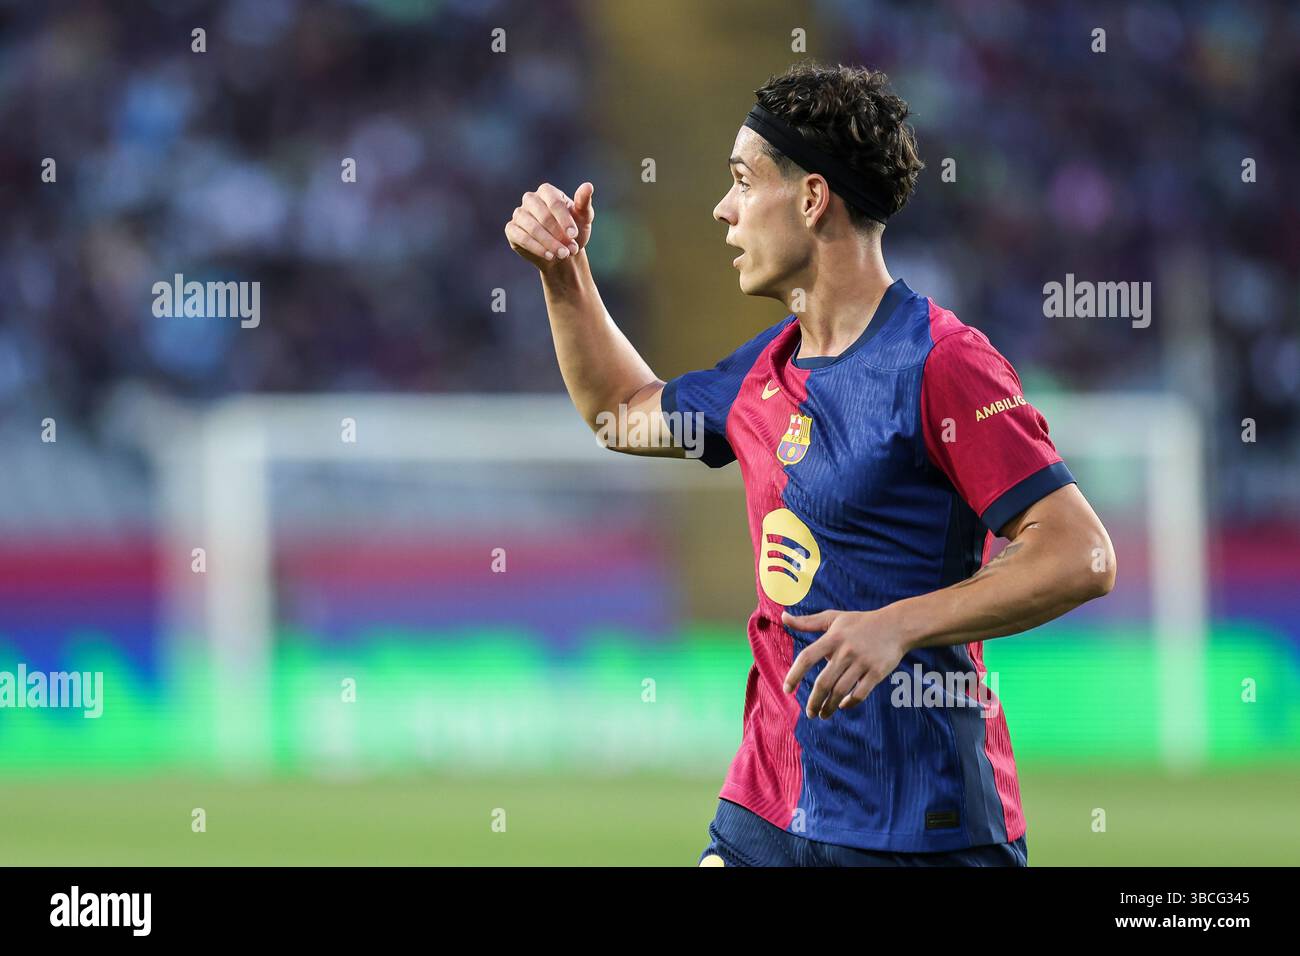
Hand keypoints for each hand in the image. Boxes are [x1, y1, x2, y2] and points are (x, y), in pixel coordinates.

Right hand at [504, 181, 594, 270]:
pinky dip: (537, 248)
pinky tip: (549, 256)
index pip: (554, 203)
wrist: (562, 252)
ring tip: (563, 255)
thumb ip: (584, 203)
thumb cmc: (573, 231)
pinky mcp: (512, 229)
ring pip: (532, 228)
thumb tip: (588, 186)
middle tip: (571, 249)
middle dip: (558, 235)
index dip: (565, 220)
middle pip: (543, 216)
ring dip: (549, 243)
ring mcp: (519, 214)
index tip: (574, 235)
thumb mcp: (583, 218)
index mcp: (547, 191)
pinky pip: (522, 238)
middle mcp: (530, 199)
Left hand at [781, 608, 909, 718]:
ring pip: (840, 691)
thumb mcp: (834, 618)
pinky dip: (849, 703)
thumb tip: (783, 618)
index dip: (794, 675)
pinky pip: (860, 693)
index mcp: (832, 638)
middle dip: (814, 701)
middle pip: (824, 682)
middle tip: (809, 713)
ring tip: (822, 714)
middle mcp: (846, 651)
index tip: (787, 690)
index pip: (807, 657)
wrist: (897, 625)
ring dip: (829, 706)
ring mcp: (862, 662)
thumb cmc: (861, 622)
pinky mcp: (877, 672)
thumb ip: (808, 622)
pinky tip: (842, 706)